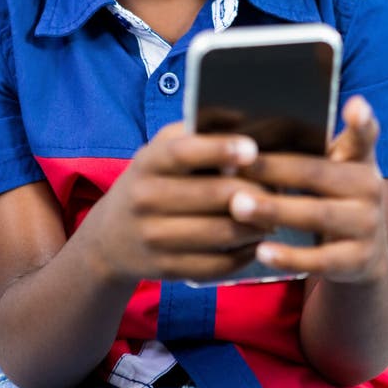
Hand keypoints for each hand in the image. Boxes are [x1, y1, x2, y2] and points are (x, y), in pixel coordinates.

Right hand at [88, 122, 266, 283]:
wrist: (109, 238)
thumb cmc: (149, 181)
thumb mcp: (160, 150)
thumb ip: (196, 130)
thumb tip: (241, 117)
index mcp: (147, 162)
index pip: (184, 152)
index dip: (220, 149)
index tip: (252, 148)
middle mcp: (145, 199)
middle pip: (212, 195)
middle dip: (253, 192)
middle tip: (279, 188)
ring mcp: (154, 238)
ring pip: (220, 233)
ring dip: (255, 225)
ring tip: (274, 215)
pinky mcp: (167, 270)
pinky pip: (217, 264)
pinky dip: (244, 253)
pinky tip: (256, 242)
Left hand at [228, 96, 387, 283]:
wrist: (364, 257)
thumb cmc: (334, 199)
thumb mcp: (332, 168)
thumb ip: (304, 145)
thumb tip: (245, 136)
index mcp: (360, 159)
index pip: (364, 135)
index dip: (362, 120)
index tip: (355, 105)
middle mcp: (369, 188)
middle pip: (318, 174)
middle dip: (274, 170)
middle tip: (236, 165)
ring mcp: (367, 225)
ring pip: (317, 215)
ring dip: (274, 209)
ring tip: (238, 205)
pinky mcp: (357, 261)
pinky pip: (319, 259)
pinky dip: (289, 256)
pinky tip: (261, 250)